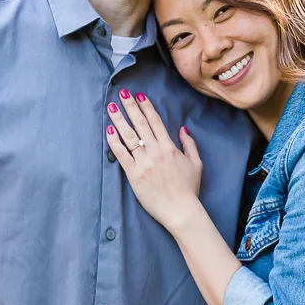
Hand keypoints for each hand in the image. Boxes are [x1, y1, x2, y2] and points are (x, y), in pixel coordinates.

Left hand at [105, 90, 202, 230]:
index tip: (139, 95)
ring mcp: (143, 163)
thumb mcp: (196, 163)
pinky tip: (108, 131)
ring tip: (111, 107)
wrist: (181, 211)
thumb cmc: (189, 189)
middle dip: (130, 107)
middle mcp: (155, 152)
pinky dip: (114, 142)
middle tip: (122, 94)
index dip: (146, 107)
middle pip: (140, 124)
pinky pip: (121, 155)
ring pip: (129, 137)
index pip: (155, 122)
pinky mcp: (134, 175)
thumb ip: (189, 144)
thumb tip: (182, 129)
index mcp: (169, 147)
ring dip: (119, 120)